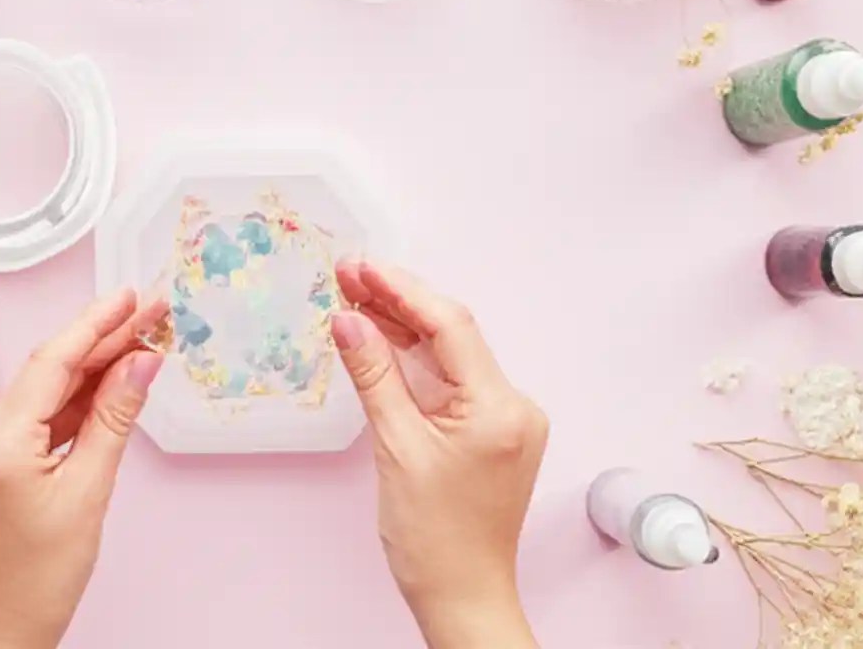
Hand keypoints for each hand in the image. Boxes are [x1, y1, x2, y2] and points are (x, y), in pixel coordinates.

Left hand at [0, 290, 166, 648]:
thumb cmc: (39, 578)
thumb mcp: (89, 492)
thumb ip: (115, 419)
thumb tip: (141, 365)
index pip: (53, 363)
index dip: (97, 324)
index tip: (131, 299)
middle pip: (49, 372)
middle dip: (103, 343)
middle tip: (150, 316)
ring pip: (43, 393)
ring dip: (91, 371)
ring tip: (141, 343)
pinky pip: (33, 417)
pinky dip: (72, 404)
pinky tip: (108, 384)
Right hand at [332, 260, 546, 648]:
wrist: (461, 594)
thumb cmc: (434, 540)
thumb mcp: (396, 448)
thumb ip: (374, 376)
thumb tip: (349, 321)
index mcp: (500, 408)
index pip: (450, 326)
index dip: (402, 290)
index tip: (362, 268)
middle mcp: (514, 405)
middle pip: (451, 335)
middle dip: (397, 303)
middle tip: (348, 276)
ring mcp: (506, 418)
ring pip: (448, 356)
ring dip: (402, 329)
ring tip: (354, 299)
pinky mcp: (491, 429)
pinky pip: (450, 380)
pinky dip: (414, 362)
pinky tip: (380, 341)